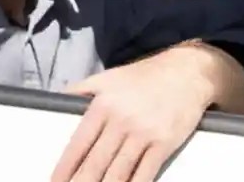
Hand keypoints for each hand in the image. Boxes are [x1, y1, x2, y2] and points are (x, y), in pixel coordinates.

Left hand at [50, 44, 238, 181]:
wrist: (187, 72)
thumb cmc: (145, 77)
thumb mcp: (108, 77)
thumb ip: (82, 90)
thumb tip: (56, 103)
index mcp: (103, 105)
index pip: (77, 145)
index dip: (64, 169)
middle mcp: (121, 120)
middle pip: (94, 164)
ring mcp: (143, 133)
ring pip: (117, 173)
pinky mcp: (164, 143)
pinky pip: (144, 174)